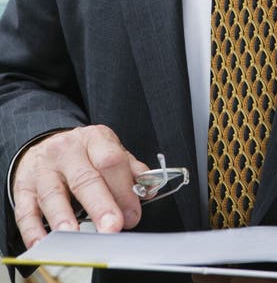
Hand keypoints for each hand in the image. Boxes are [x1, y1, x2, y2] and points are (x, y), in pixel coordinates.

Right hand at [13, 125, 148, 247]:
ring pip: (54, 194)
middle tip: (112, 227)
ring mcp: (43, 169)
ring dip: (64, 217)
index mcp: (94, 139)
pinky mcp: (24, 186)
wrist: (47, 144)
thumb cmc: (83, 154)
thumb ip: (129, 169)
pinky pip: (26, 209)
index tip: (132, 214)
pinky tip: (42, 242)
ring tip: (74, 235)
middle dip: (101, 205)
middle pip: (85, 179)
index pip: (111, 161)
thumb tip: (149, 190)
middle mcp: (67, 151)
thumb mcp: (108, 150)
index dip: (123, 189)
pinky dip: (33, 228)